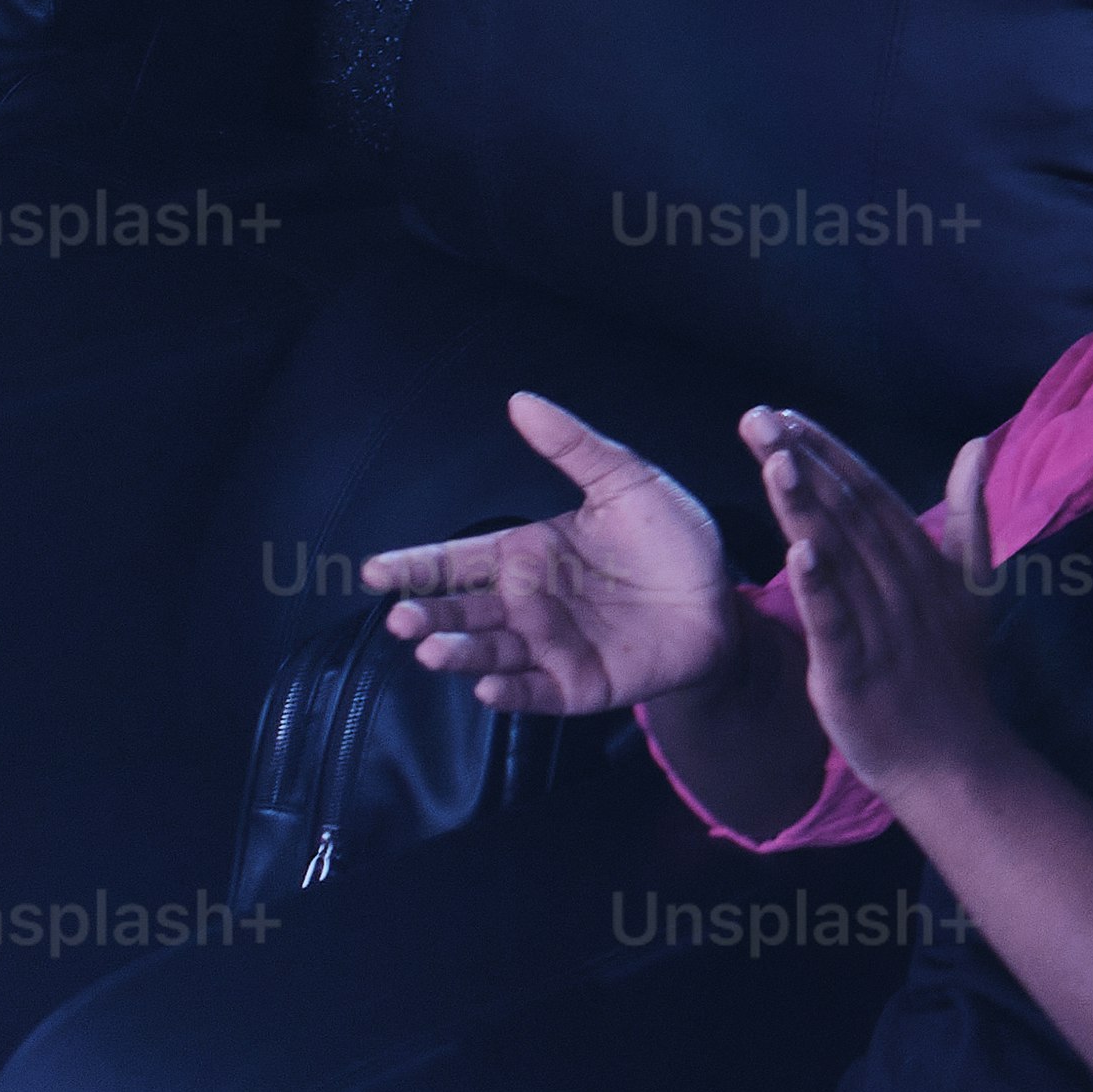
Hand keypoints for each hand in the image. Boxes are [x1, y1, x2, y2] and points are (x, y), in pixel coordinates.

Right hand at [361, 391, 744, 717]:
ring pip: (489, 652)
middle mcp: (526, 604)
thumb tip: (520, 400)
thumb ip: (573, 446)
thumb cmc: (669, 540)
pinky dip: (510, 691)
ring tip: (432, 651)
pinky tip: (488, 686)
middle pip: (462, 611)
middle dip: (428, 616)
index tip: (371, 571)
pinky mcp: (576, 684)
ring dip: (459, 654)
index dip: (414, 566)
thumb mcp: (626, 481)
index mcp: (526, 554)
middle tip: (400, 619)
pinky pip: (535, 690)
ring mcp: (547, 647)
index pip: (456, 559)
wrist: (721, 598)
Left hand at [746, 405, 1006, 801]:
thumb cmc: (951, 672)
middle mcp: (901, 582)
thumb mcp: (971, 585)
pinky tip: (796, 550)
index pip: (870, 492)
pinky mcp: (855, 669)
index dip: (830, 451)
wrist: (952, 758)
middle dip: (804, 460)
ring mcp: (879, 625)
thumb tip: (975, 444)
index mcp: (921, 560)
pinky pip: (835, 621)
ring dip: (805, 505)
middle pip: (848, 511)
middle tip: (760, 417)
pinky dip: (817, 586)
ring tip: (773, 458)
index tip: (788, 414)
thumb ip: (968, 514)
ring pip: (839, 555)